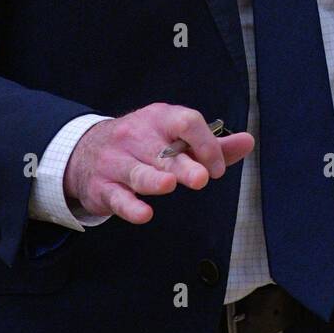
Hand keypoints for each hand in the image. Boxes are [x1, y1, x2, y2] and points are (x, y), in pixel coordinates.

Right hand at [64, 103, 254, 223]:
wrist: (85, 152)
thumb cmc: (141, 144)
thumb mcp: (172, 135)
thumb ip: (211, 144)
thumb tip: (248, 141)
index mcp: (159, 119)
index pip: (185, 121)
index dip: (206, 143)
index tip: (219, 168)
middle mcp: (137, 137)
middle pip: (163, 150)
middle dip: (183, 165)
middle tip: (202, 178)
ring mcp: (118, 162)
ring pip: (138, 172)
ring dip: (154, 179)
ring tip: (169, 185)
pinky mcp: (104, 188)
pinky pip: (118, 198)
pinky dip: (130, 207)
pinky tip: (143, 214)